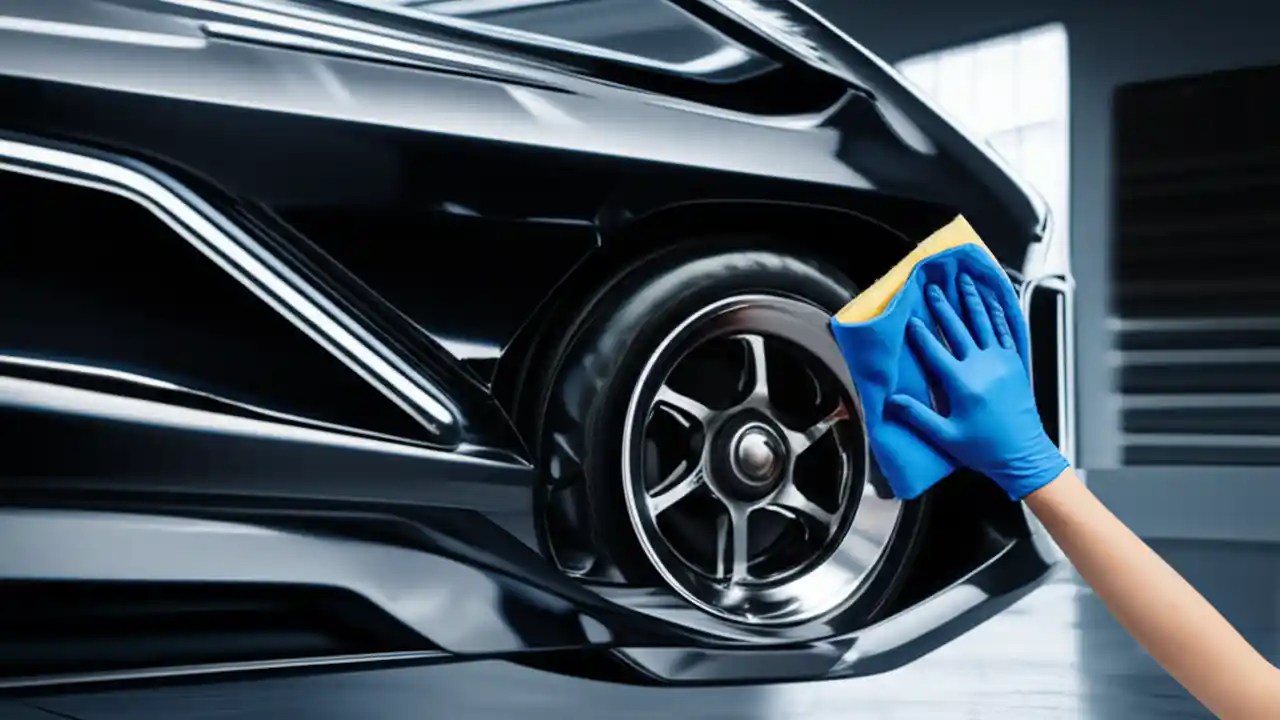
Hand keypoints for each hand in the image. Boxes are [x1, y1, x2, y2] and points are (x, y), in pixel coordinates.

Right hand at [888, 273, 1067, 499]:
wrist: (1023, 454)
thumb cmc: (984, 448)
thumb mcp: (945, 436)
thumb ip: (917, 415)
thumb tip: (892, 400)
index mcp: (962, 383)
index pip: (935, 351)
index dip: (920, 333)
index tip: (910, 319)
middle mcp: (982, 367)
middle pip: (959, 329)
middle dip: (944, 307)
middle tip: (933, 289)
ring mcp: (1001, 362)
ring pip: (984, 323)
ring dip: (972, 300)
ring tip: (964, 282)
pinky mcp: (1015, 364)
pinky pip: (1006, 332)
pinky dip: (998, 314)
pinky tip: (993, 301)